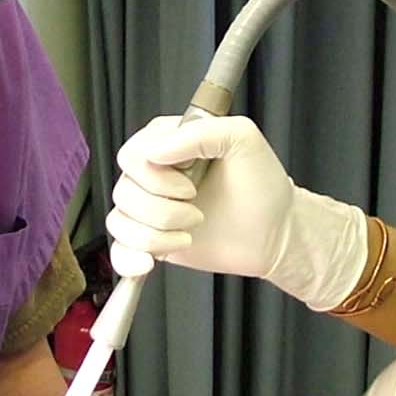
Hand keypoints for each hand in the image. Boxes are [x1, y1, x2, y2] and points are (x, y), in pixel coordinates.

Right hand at [104, 114, 367, 309]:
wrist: (276, 233)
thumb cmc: (263, 185)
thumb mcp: (242, 140)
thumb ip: (201, 132)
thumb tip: (155, 151)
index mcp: (168, 142)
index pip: (132, 155)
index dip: (155, 175)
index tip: (189, 185)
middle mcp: (154, 174)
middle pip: (124, 190)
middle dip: (161, 208)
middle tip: (196, 210)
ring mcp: (149, 209)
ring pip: (120, 221)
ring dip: (155, 234)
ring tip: (189, 233)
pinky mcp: (151, 240)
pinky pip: (119, 249)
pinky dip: (130, 258)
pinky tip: (150, 262)